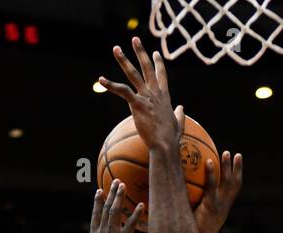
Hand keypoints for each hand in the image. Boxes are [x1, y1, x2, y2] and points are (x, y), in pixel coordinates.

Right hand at [82, 179, 142, 232]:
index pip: (96, 215)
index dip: (97, 202)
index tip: (99, 191)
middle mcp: (102, 231)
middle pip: (106, 208)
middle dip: (111, 194)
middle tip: (116, 182)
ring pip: (115, 211)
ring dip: (119, 197)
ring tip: (123, 185)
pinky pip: (129, 225)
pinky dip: (135, 214)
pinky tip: (141, 205)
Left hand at [98, 36, 181, 154]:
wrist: (165, 144)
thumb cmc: (171, 138)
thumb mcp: (178, 123)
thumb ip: (180, 114)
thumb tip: (181, 108)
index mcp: (164, 97)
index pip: (161, 75)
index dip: (158, 63)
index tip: (155, 52)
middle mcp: (155, 93)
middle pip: (147, 67)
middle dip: (141, 52)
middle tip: (134, 39)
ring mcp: (146, 97)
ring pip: (133, 74)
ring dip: (124, 60)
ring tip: (116, 48)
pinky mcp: (137, 104)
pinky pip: (122, 90)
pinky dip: (110, 85)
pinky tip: (101, 79)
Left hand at [195, 151, 243, 232]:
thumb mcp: (193, 219)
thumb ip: (190, 207)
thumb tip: (175, 194)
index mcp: (221, 210)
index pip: (232, 193)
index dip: (236, 179)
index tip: (237, 168)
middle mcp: (223, 207)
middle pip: (234, 185)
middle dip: (237, 170)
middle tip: (236, 154)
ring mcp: (219, 207)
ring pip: (228, 183)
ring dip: (228, 168)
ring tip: (227, 153)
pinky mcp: (211, 207)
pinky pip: (212, 187)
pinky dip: (211, 174)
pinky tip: (208, 161)